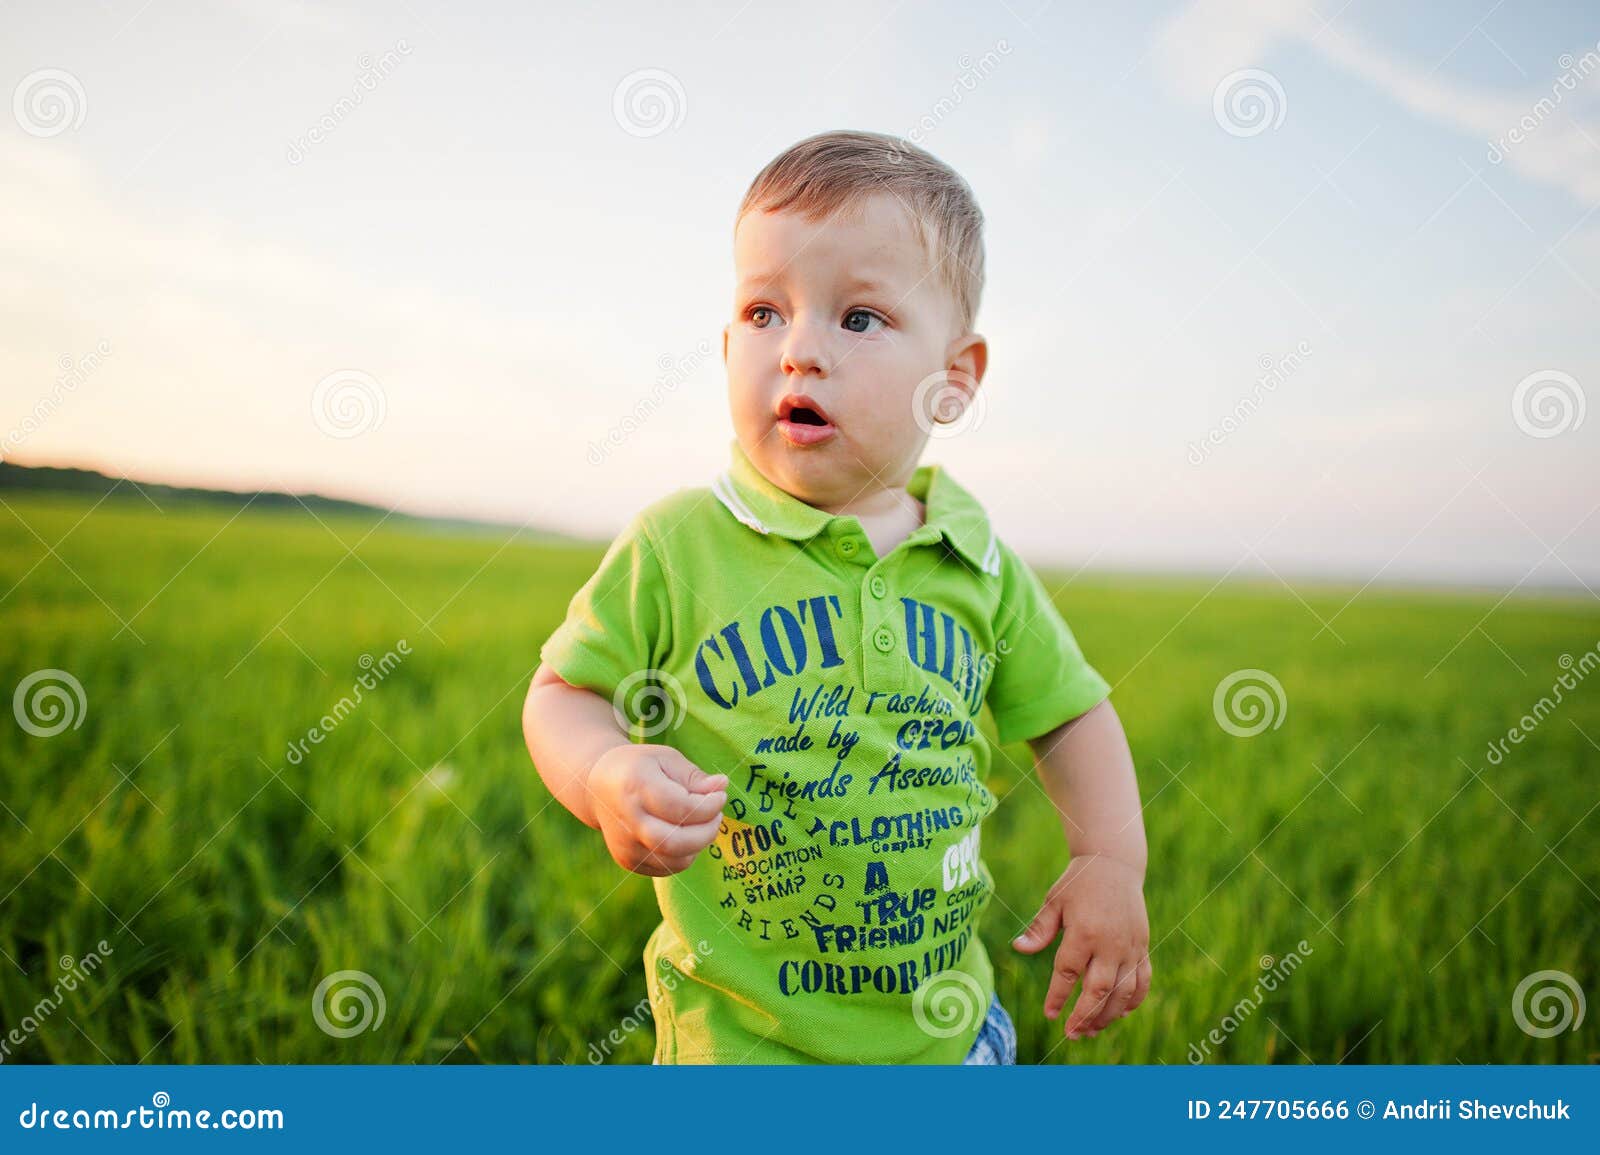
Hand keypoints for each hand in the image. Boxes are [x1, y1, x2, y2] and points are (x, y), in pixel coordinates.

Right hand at [588, 744, 727, 875]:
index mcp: (635, 786)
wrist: (597, 787)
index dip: (709, 805)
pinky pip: (668, 868)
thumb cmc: (639, 768)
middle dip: (707, 831)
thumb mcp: (666, 758)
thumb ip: (694, 776)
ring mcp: (625, 845)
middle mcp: (627, 820)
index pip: (681, 807)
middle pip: (676, 842)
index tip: (719, 795)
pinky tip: (685, 835)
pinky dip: (685, 855)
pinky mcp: (628, 860)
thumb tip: (721, 787)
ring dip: (699, 844)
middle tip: (716, 816)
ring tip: (702, 824)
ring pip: (675, 860)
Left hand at [1012, 853, 1150, 1038]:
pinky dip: (1133, 1001)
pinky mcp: (1143, 947)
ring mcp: (1130, 947)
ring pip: (1123, 992)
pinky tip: (1118, 1014)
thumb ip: (1039, 929)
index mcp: (1084, 932)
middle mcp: (1110, 943)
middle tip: (1071, 1034)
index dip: (1058, 997)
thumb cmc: (1078, 883)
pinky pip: (1142, 981)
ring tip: (1090, 1031)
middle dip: (1084, 1016)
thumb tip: (1018, 948)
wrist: (1114, 864)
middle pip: (1099, 990)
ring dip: (1107, 1016)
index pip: (1068, 973)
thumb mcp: (1054, 900)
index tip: (1049, 1014)